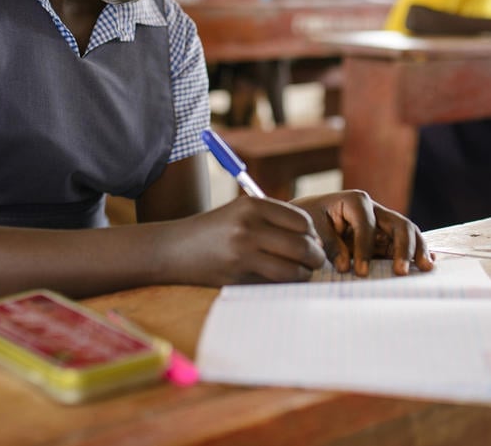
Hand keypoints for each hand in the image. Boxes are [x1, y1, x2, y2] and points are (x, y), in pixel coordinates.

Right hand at [167, 196, 325, 285]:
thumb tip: (314, 239)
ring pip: (292, 270)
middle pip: (301, 246)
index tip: (312, 242)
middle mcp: (248, 227)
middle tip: (315, 262)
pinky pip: (274, 284)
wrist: (174, 248)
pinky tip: (281, 280)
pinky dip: (284, 285)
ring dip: (304, 274)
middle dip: (315, 257)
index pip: (302, 221)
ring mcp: (242, 254)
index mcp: (252, 206)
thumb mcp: (241, 211)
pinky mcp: (237, 278)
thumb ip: (275, 219)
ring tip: (302, 273)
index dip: (313, 234)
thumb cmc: (215, 229)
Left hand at [290, 190, 433, 276]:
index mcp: (355, 200)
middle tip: (401, 271)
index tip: (360, 271)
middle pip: (398, 223)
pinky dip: (417, 252)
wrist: (307, 218)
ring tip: (425, 268)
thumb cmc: (309, 219)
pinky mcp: (385, 238)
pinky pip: (405, 244)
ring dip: (417, 250)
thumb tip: (346, 265)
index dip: (365, 248)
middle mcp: (374, 210)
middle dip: (403, 247)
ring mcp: (383, 224)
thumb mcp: (313, 227)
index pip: (367, 224)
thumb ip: (329, 244)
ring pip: (408, 233)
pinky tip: (428, 263)